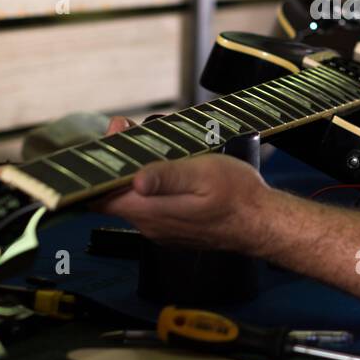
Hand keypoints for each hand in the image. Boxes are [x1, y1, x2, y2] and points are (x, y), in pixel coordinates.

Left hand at [99, 116, 271, 252]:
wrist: (262, 222)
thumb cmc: (237, 195)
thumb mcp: (203, 174)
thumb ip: (167, 177)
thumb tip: (135, 181)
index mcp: (150, 212)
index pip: (100, 195)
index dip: (97, 168)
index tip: (111, 140)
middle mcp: (149, 225)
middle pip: (114, 194)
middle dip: (117, 162)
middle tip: (130, 130)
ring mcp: (161, 229)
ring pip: (133, 198)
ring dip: (134, 171)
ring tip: (150, 142)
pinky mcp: (173, 228)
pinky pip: (150, 205)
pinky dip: (149, 184)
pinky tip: (166, 166)